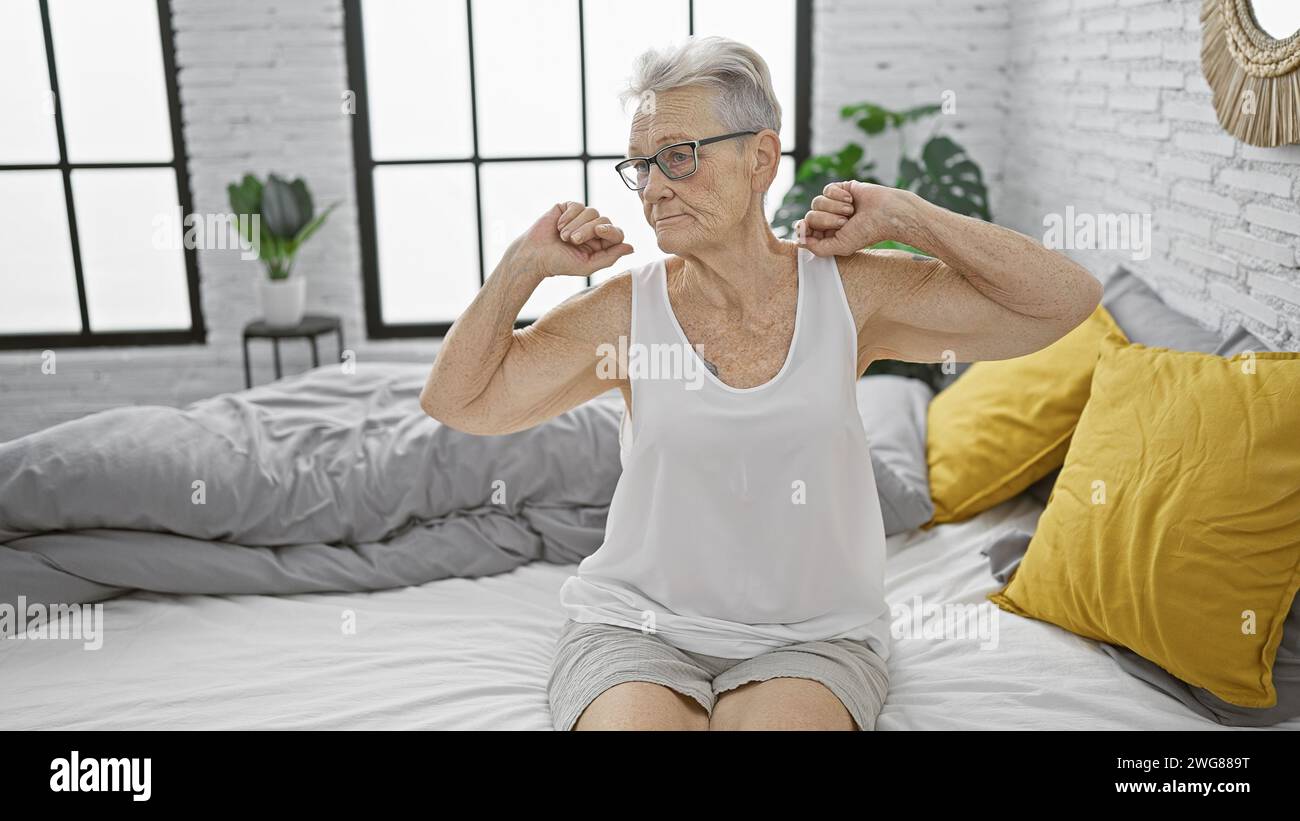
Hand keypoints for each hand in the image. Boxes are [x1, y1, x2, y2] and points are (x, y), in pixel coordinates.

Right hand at [506, 201, 633, 277]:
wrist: (535, 254)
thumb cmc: (560, 263)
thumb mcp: (587, 266)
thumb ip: (610, 257)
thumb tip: (631, 247)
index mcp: (601, 244)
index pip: (617, 233)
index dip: (611, 230)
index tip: (599, 231)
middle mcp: (593, 229)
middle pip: (604, 220)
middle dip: (588, 230)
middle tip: (572, 241)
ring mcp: (581, 217)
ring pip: (591, 211)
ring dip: (576, 225)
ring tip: (563, 236)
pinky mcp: (568, 207)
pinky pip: (577, 205)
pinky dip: (568, 216)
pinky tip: (558, 226)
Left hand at [796, 180, 911, 256]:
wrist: (886, 213)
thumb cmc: (867, 232)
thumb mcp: (841, 247)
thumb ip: (818, 248)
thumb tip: (799, 241)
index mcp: (827, 235)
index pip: (805, 230)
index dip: (803, 228)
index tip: (806, 228)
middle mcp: (828, 219)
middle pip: (810, 216)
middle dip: (826, 220)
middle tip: (845, 222)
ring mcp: (833, 204)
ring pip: (816, 202)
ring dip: (834, 207)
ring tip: (851, 211)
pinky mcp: (840, 189)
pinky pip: (826, 189)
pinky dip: (838, 195)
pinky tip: (851, 199)